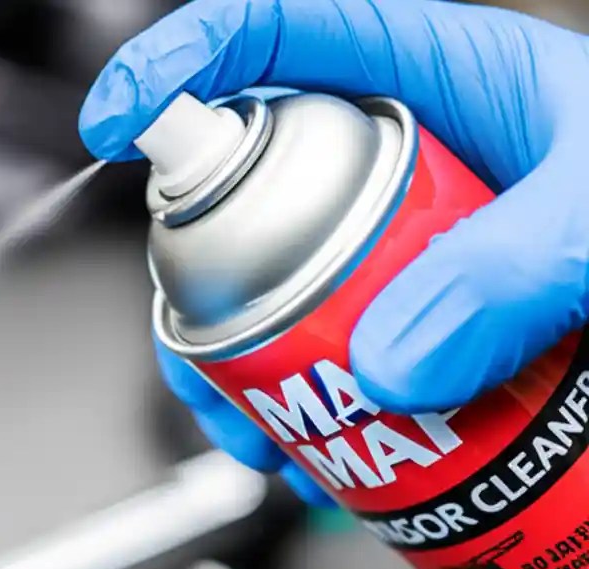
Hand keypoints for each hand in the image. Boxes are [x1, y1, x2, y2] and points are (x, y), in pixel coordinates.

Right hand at [80, 0, 588, 504]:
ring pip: (272, 280)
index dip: (175, 62)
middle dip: (197, 277)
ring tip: (265, 441)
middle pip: (243, 187)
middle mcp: (396, 152)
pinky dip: (305, 405)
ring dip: (242, 365)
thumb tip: (390, 361)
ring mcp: (399, 236)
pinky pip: (326, 344)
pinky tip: (324, 457)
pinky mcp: (414, 308)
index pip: (270, 32)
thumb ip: (519, 270)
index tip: (118, 119)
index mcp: (431, 70)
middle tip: (202, 357)